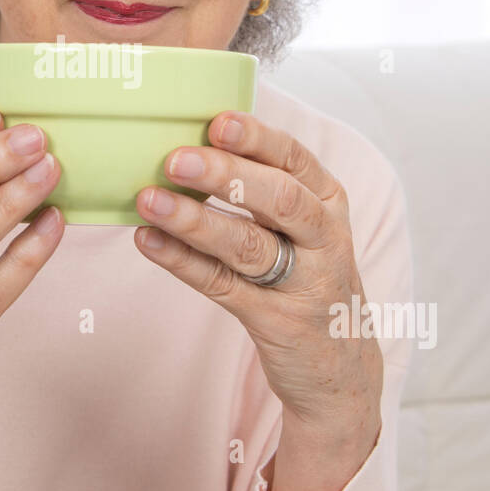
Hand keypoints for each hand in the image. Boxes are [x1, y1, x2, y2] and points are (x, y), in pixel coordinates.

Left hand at [133, 110, 382, 445]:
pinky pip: (224, 286)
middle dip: (225, 174)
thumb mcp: (305, 228)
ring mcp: (305, 283)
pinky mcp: (277, 322)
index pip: (295, 159)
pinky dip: (183, 262)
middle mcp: (324, 238)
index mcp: (327, 202)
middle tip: (174, 160)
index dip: (256, 139)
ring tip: (149, 200)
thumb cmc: (307, 279)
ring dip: (195, 220)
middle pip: (279, 199)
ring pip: (249, 245)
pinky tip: (149, 242)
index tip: (217, 122)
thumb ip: (263, 189)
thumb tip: (188, 145)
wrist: (339, 368)